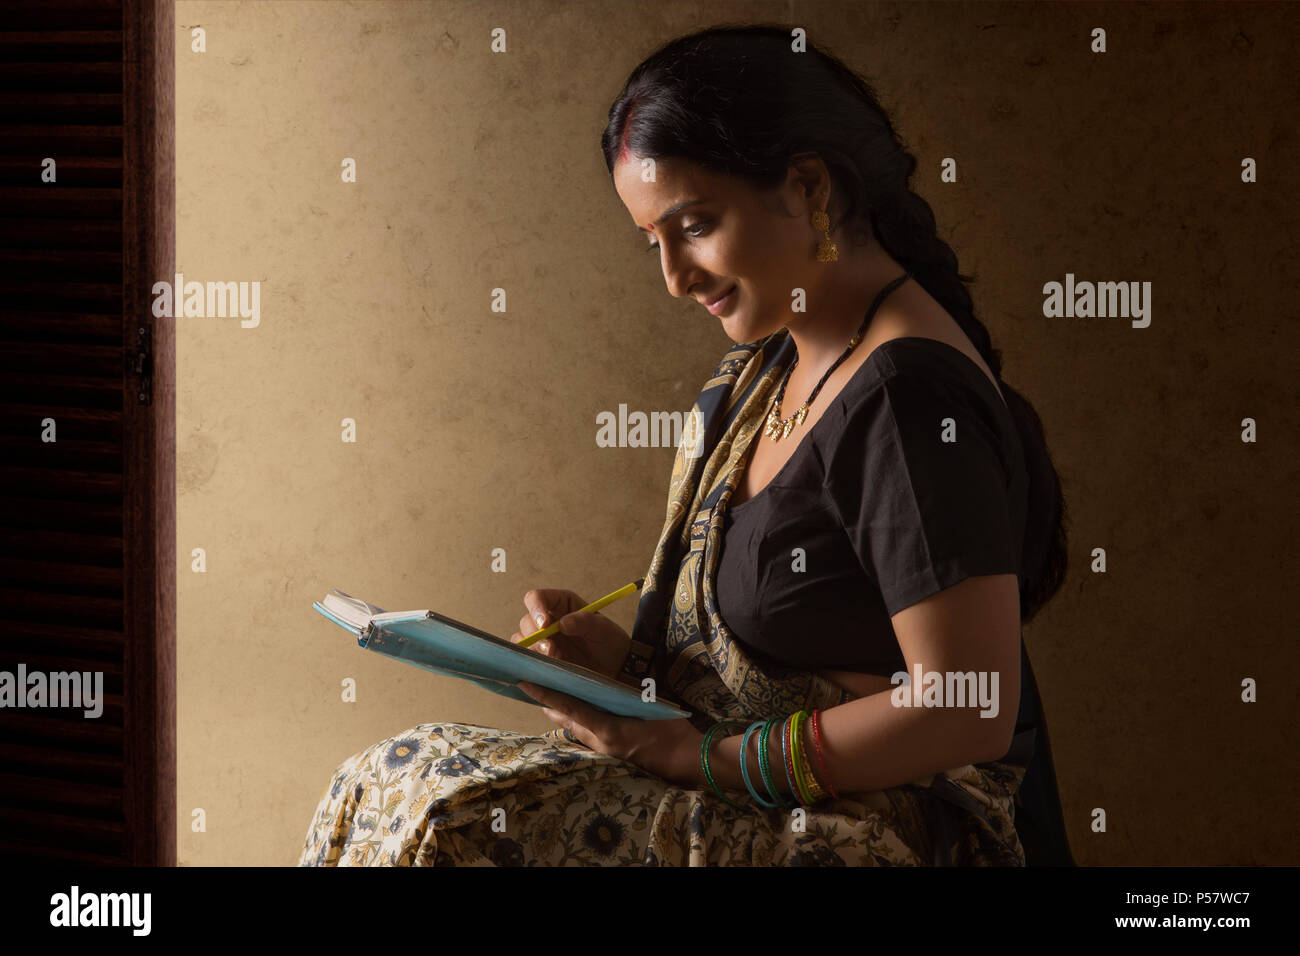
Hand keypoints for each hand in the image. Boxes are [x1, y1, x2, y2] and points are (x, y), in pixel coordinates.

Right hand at [510, 588, 632, 681]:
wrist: (614, 667)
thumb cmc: (609, 642)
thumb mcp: (603, 628)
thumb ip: (584, 621)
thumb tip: (562, 623)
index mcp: (562, 603)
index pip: (537, 598)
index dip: (536, 609)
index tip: (544, 625)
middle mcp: (548, 619)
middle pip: (527, 621)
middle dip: (537, 636)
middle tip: (552, 649)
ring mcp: (543, 639)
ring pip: (524, 640)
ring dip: (536, 650)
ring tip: (557, 658)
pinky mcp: (542, 657)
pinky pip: (527, 658)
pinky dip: (535, 662)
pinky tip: (552, 666)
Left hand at [516, 681, 703, 786]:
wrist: (686, 759)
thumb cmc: (670, 729)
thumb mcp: (648, 704)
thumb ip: (622, 693)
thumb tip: (601, 680)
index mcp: (607, 728)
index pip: (570, 707)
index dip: (547, 695)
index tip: (527, 683)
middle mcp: (600, 741)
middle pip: (566, 719)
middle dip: (548, 703)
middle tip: (533, 685)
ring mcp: (605, 749)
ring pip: (574, 728)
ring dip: (561, 713)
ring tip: (548, 696)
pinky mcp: (612, 752)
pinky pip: (586, 734)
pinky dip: (577, 721)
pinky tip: (576, 712)